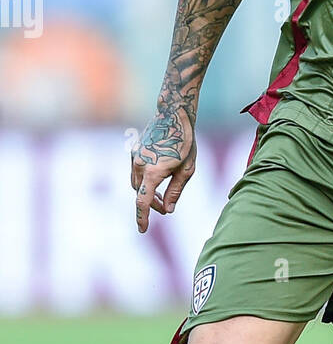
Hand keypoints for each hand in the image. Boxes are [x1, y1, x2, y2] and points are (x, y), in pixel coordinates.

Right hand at [130, 106, 196, 232]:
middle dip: (150, 204)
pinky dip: (143, 181)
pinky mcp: (135, 151)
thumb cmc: (185, 141)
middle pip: (139, 194)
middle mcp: (139, 165)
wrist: (174, 113)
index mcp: (152, 172)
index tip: (142, 230)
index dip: (142, 217)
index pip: (142, 201)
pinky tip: (156, 180)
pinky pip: (136, 172)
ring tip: (160, 197)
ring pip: (136, 183)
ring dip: (146, 193)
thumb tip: (168, 210)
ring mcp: (134, 157)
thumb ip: (175, 191)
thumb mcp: (187, 169)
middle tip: (164, 209)